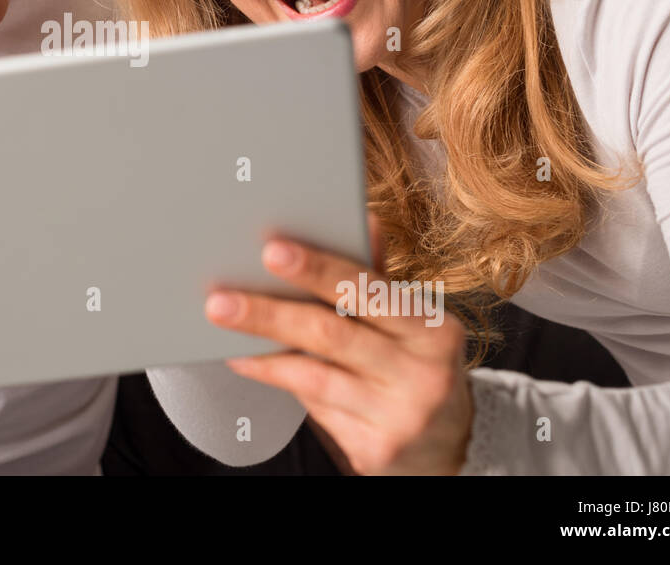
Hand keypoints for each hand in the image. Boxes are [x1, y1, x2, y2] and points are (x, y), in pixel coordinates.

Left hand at [205, 212, 472, 474]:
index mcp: (434, 330)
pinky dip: (277, 379)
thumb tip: (364, 221)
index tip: (272, 251)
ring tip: (223, 329)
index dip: (318, 269)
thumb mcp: (411, 323)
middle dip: (270, 313)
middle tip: (221, 300)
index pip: (368, 290)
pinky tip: (248, 361)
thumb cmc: (416, 366)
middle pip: (332, 334)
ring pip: (314, 376)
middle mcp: (424, 375)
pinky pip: (314, 408)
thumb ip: (376, 278)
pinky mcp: (375, 449)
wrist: (447, 443)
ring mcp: (400, 417)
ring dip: (262, 351)